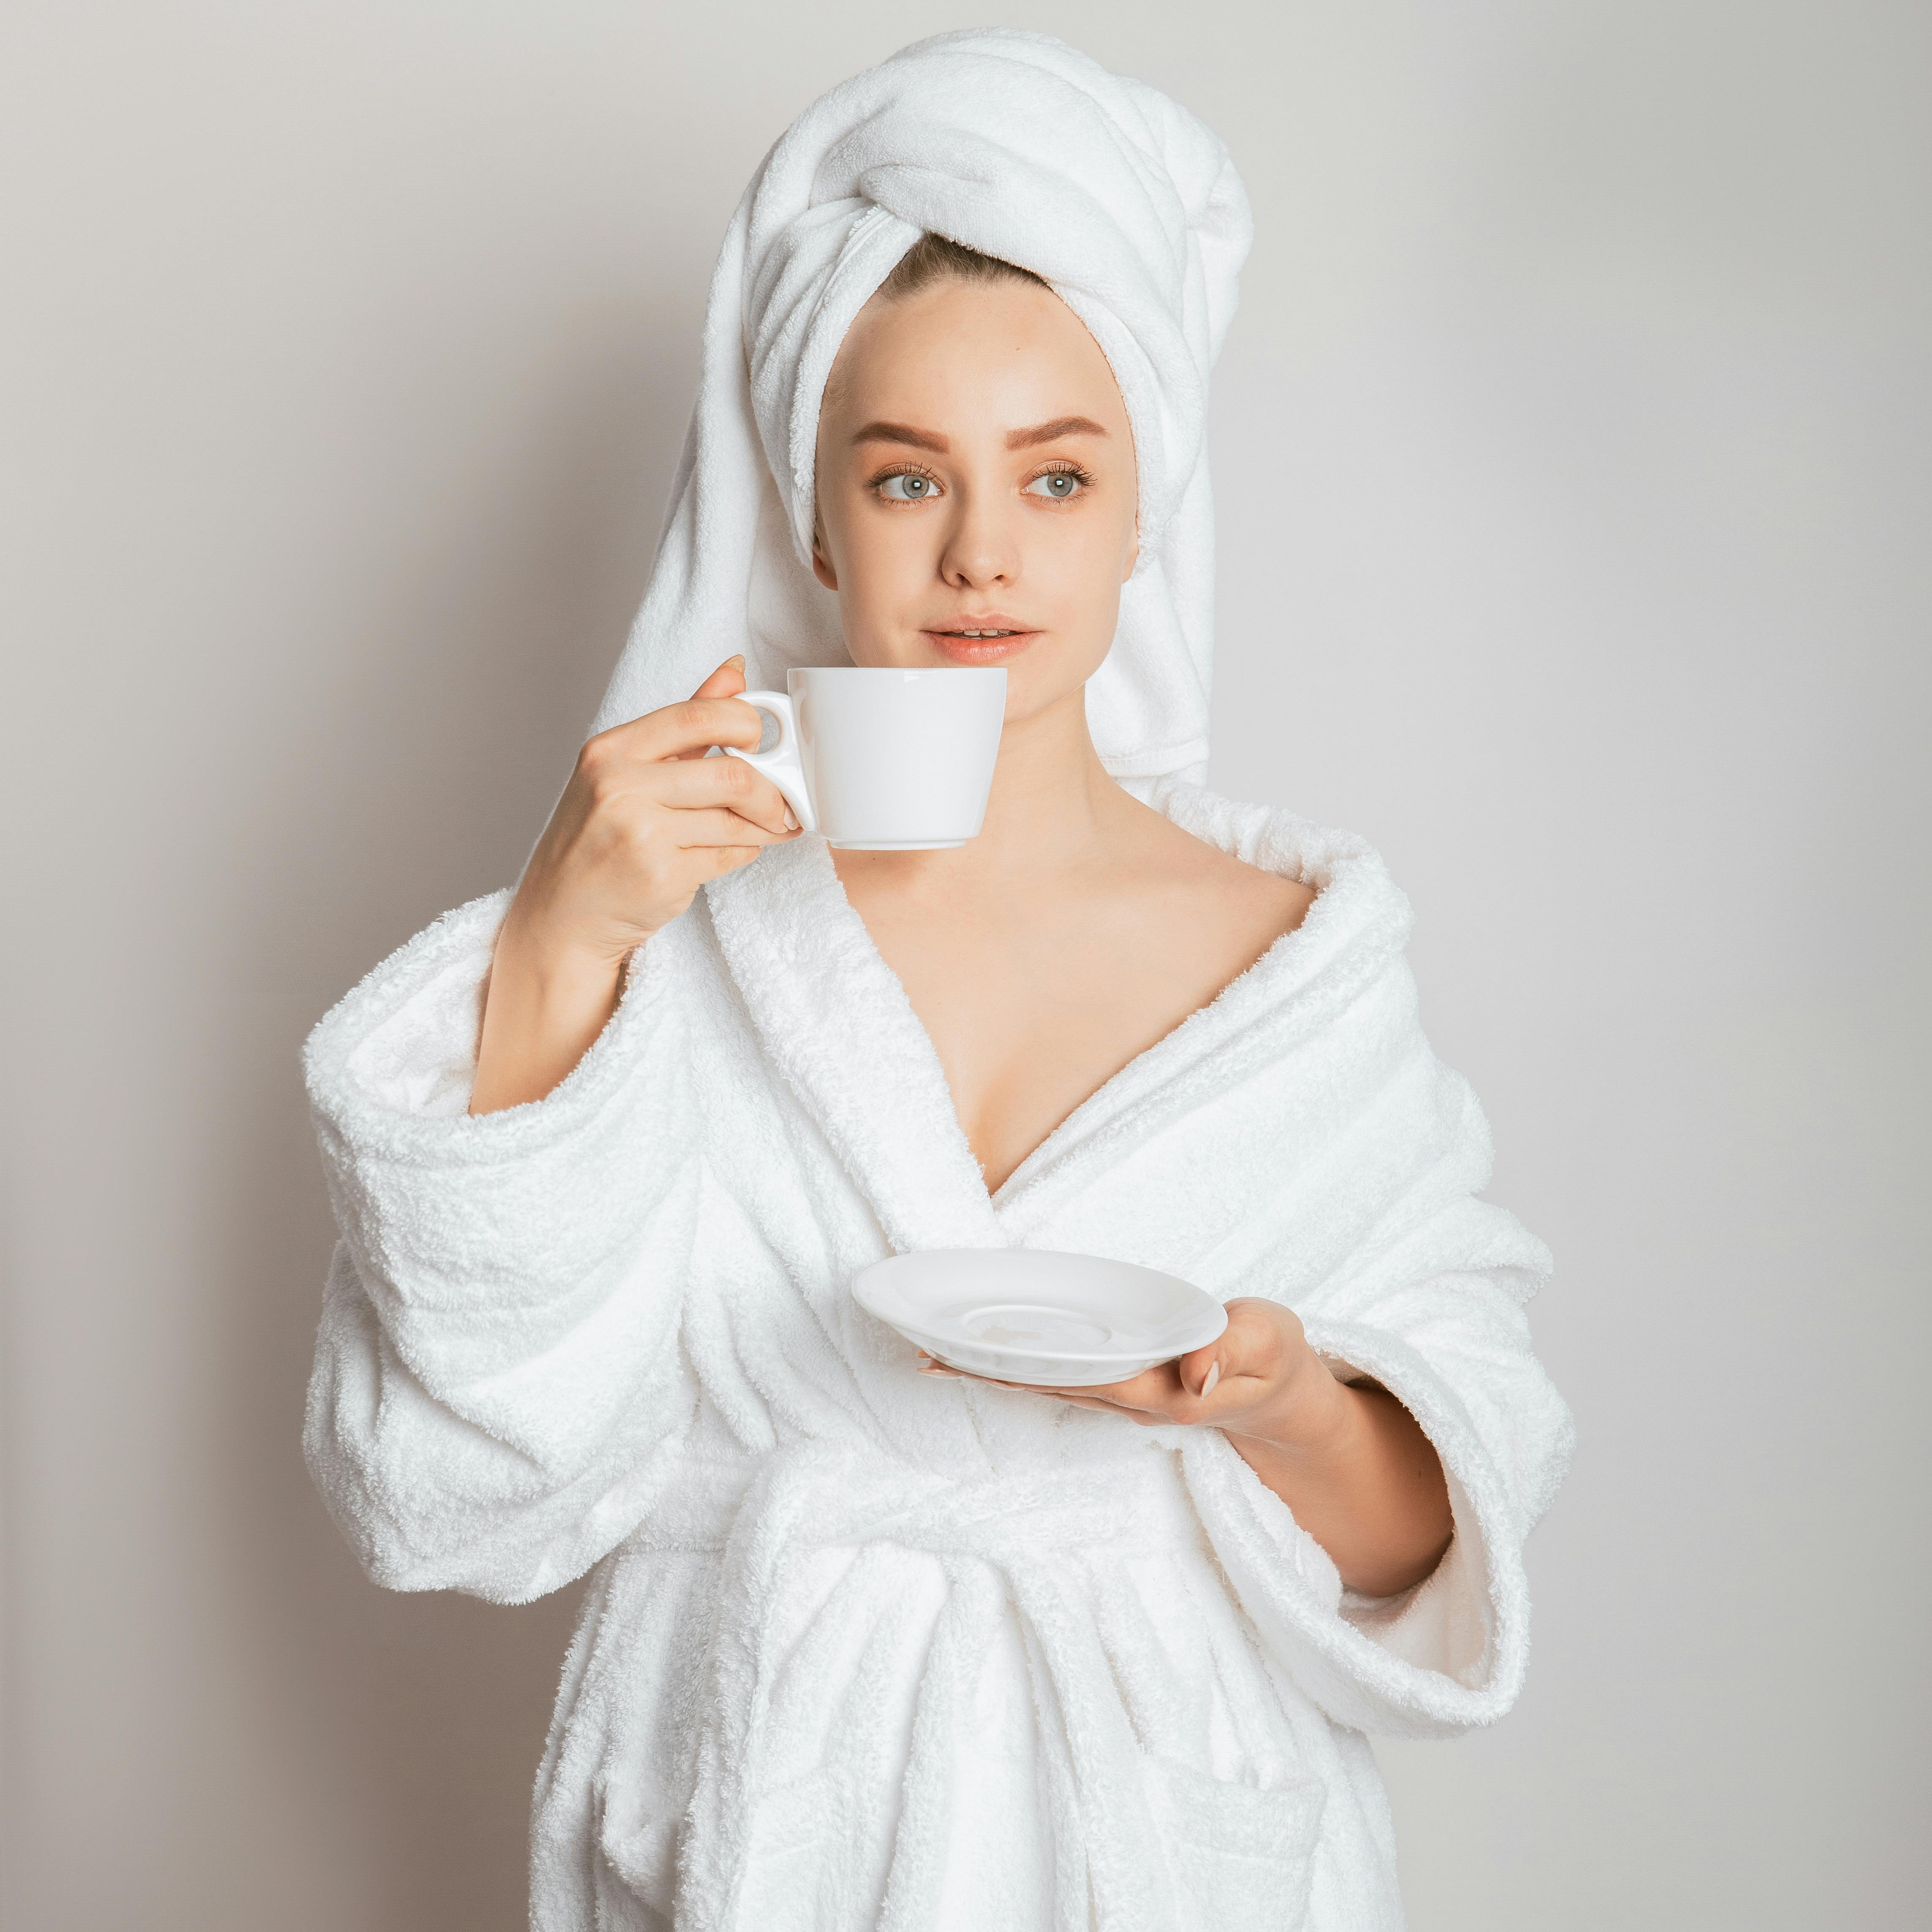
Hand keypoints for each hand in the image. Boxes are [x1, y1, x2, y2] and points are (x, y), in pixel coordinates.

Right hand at [471, 656, 798, 1112]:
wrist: (562, 914)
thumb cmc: (597, 837)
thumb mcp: (625, 769)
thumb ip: (684, 722)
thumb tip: (734, 670)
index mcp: (611, 750)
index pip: (698, 715)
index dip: (747, 723)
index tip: (762, 740)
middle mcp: (620, 787)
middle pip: (731, 773)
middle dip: (770, 789)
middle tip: (782, 799)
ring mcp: (640, 834)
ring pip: (736, 820)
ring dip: (764, 826)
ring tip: (766, 827)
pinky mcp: (661, 877)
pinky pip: (729, 856)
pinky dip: (744, 852)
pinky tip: (731, 850)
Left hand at [918, 1296, 1452, 1595]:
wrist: (1282, 1392)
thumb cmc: (1276, 1359)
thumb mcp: (1273, 1342)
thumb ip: (1239, 1348)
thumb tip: (1196, 1367)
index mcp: (1158, 1391)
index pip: (1077, 1375)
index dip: (1022, 1366)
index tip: (970, 1354)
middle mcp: (1129, 1401)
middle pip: (1045, 1384)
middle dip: (986, 1372)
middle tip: (921, 1352)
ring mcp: (1122, 1398)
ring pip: (1045, 1384)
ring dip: (991, 1373)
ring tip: (930, 1357)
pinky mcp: (1122, 1386)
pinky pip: (1059, 1377)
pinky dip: (1017, 1368)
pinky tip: (984, 1359)